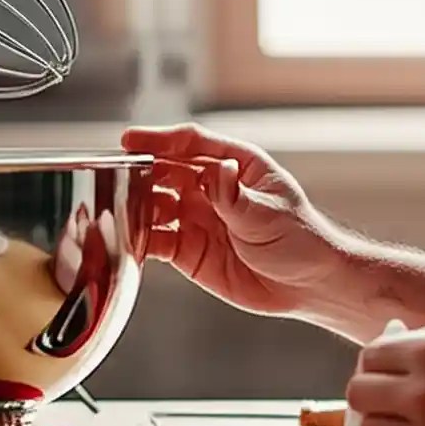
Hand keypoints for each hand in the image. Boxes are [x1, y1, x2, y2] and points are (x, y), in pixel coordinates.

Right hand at [121, 123, 339, 317]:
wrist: (308, 286)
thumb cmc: (300, 239)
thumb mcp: (269, 213)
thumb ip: (236, 196)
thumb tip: (218, 171)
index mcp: (234, 165)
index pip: (191, 143)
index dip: (159, 139)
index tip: (130, 140)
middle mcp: (210, 188)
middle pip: (165, 171)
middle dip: (140, 173)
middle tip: (116, 178)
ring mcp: (196, 219)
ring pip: (154, 205)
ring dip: (136, 207)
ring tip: (118, 210)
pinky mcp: (188, 251)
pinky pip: (155, 241)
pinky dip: (139, 239)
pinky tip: (127, 239)